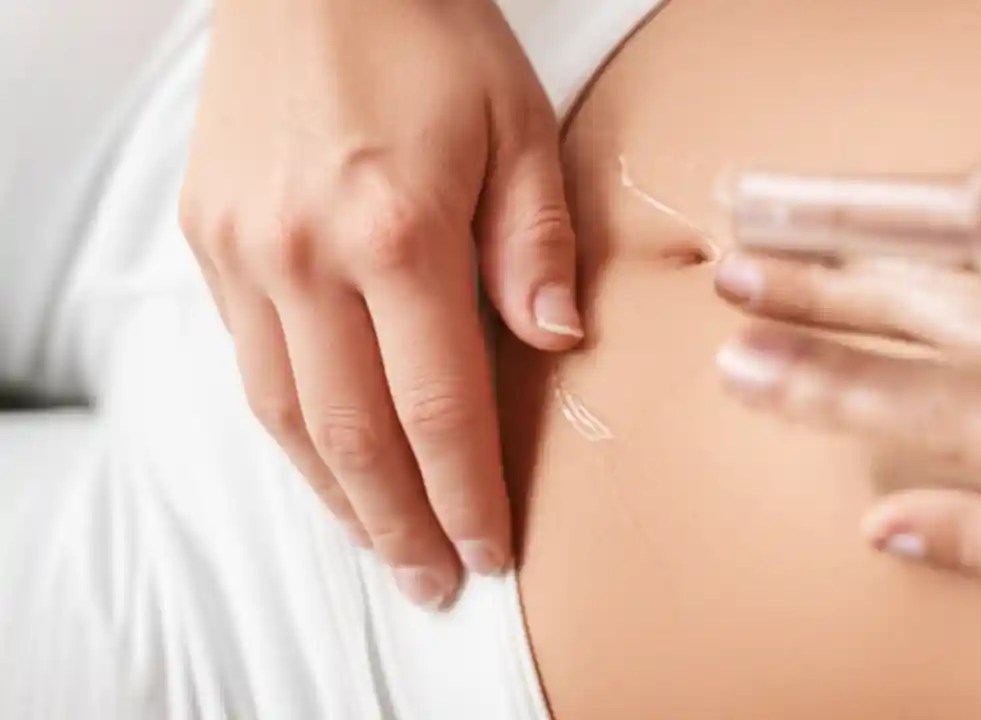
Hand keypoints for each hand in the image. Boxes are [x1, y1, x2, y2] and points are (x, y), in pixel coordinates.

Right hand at [180, 0, 581, 607]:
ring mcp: (243, 252)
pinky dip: (292, 433)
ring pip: (287, 418)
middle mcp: (304, 255)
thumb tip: (555, 343)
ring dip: (338, 497)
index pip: (438, 408)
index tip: (491, 550)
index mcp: (396, 231)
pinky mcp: (207, 239)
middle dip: (401, 526)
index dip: (467, 494)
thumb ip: (535, 243)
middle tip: (434, 583)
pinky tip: (328, 462)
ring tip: (382, 547)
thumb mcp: (517, 123)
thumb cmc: (426, 30)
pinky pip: (248, 366)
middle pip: (355, 437)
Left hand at [714, 88, 980, 631]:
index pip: (938, 237)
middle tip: (726, 289)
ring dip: (830, 399)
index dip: (842, 225)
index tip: (764, 215)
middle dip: (808, 300)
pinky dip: (945, 539)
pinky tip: (876, 528)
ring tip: (744, 378)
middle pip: (912, 322)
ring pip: (932, 424)